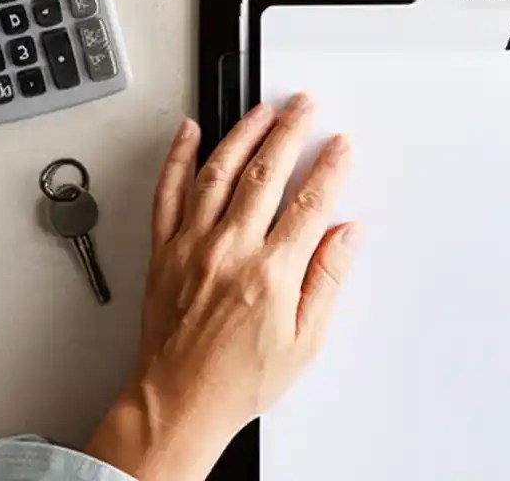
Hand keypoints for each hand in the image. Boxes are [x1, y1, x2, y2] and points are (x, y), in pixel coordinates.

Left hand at [85, 94, 357, 480]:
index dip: (330, 167)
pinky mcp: (164, 251)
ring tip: (261, 110)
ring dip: (243, 134)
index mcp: (271, 274)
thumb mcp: (305, 340)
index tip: (341, 146)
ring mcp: (193, 246)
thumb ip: (326, 279)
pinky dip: (178, 159)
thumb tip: (345, 235)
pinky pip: (168, 194)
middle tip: (304, 107)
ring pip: (218, 172)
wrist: (179, 403)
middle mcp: (230, 251)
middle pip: (266, 174)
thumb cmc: (239, 379)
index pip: (310, 203)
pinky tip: (189, 133)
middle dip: (289, 131)